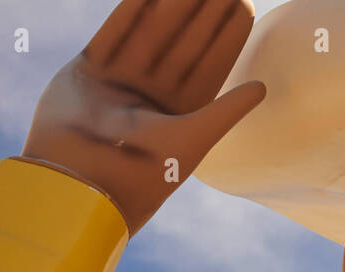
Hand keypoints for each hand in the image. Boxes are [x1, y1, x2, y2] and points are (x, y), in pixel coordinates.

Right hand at [20, 0, 265, 234]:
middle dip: (201, 11)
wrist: (81, 180)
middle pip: (182, 43)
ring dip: (168, 3)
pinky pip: (114, 32)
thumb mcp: (193, 139)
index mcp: (181, 114)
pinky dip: (129, 9)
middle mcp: (153, 96)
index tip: (244, 4)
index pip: (211, 66)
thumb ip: (226, 111)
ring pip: (150, 33)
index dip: (227, 35)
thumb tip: (263, 87)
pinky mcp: (89, 72)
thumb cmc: (143, 169)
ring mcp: (121, 82)